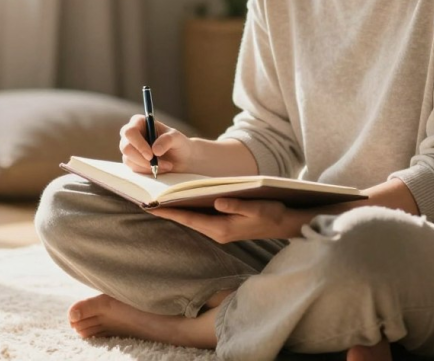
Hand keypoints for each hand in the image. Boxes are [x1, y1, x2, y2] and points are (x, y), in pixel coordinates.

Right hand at [119, 114, 193, 174]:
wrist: (183, 160)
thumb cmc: (179, 144)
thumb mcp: (177, 138)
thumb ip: (167, 140)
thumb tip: (155, 150)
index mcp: (140, 122)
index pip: (130, 131)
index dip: (138, 144)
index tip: (150, 155)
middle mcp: (132, 134)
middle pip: (125, 147)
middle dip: (141, 158)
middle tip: (156, 164)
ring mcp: (130, 148)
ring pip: (129, 160)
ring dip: (148, 166)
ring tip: (166, 166)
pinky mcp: (132, 161)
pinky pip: (134, 168)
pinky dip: (147, 171)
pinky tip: (160, 169)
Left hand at [147, 198, 296, 241]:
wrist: (285, 224)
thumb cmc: (272, 214)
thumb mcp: (256, 208)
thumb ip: (237, 205)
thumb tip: (218, 201)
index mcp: (222, 229)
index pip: (190, 219)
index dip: (170, 212)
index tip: (152, 207)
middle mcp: (218, 232)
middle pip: (187, 220)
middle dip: (169, 211)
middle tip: (148, 201)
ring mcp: (221, 230)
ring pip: (193, 220)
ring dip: (178, 211)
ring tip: (159, 200)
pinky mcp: (224, 227)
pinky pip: (201, 219)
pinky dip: (190, 211)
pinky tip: (182, 202)